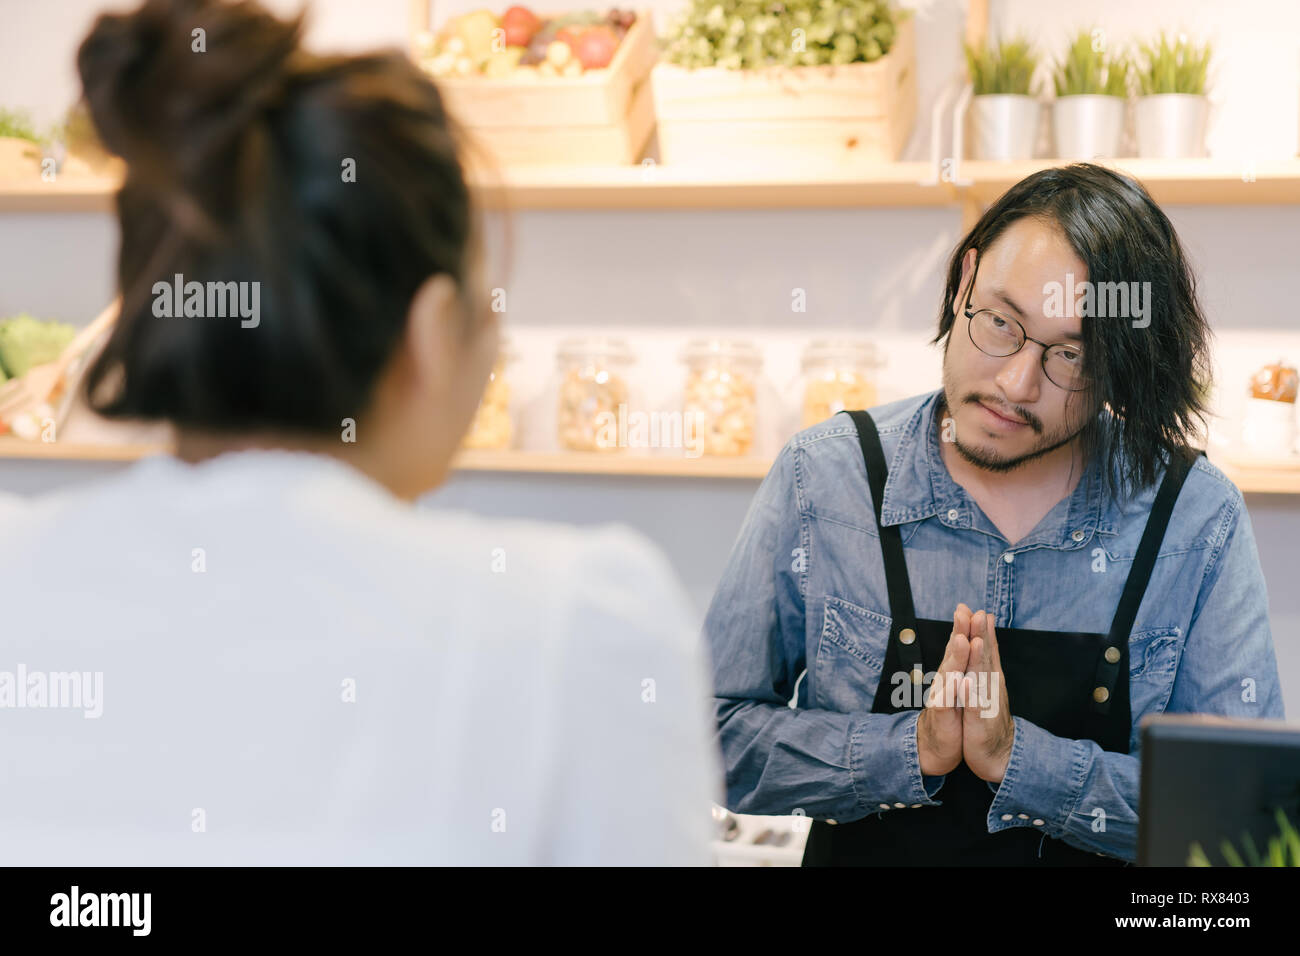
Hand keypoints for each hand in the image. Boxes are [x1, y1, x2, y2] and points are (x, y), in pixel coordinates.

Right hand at [916, 604, 971, 775]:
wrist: (937, 748)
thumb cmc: (952, 716)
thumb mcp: (962, 688)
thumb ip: (965, 663)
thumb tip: (972, 638)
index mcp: (957, 674)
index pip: (963, 647)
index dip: (968, 628)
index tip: (975, 609)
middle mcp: (947, 682)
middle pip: (954, 654)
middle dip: (960, 633)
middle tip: (964, 612)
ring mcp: (942, 698)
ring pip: (950, 675)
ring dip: (956, 657)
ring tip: (962, 640)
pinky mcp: (942, 717)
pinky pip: (946, 704)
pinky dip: (953, 693)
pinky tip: (959, 682)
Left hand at [961, 609, 1013, 783]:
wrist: (999, 753)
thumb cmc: (987, 717)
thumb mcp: (984, 686)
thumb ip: (983, 661)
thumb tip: (980, 637)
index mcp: (987, 676)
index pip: (983, 649)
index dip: (978, 629)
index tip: (972, 609)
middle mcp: (989, 685)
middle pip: (985, 657)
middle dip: (980, 635)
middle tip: (978, 614)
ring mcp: (986, 702)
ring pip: (981, 677)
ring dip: (978, 659)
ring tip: (974, 640)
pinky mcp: (981, 721)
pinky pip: (975, 706)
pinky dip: (970, 694)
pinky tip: (965, 682)